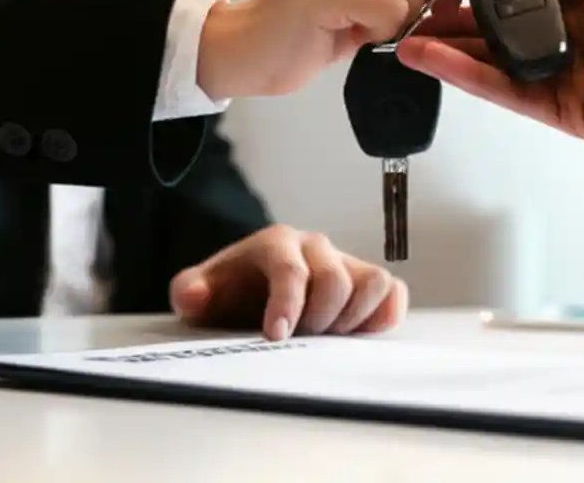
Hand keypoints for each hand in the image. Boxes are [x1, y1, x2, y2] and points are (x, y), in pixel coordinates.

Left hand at [168, 224, 408, 339]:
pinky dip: (384, 314)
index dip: (287, 304)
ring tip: (327, 338)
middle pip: (336, 280)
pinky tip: (359, 333)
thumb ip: (190, 290)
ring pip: (374, 282)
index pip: (291, 270)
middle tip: (300, 341)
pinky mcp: (367, 279)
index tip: (277, 336)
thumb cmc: (230, 293)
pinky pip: (393, 290)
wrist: (251, 289)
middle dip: (318, 319)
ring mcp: (345, 261)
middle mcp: (316, 247)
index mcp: (276, 243)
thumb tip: (195, 295)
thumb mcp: (201, 292)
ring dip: (354, 318)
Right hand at [397, 0, 583, 145]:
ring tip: (406, 40)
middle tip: (409, 16)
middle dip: (452, 24)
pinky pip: (507, 92)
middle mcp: (569, 38)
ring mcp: (563, 77)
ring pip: (495, 65)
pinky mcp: (562, 112)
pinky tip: (436, 60)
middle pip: (497, 32)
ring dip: (450, 53)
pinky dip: (470, 78)